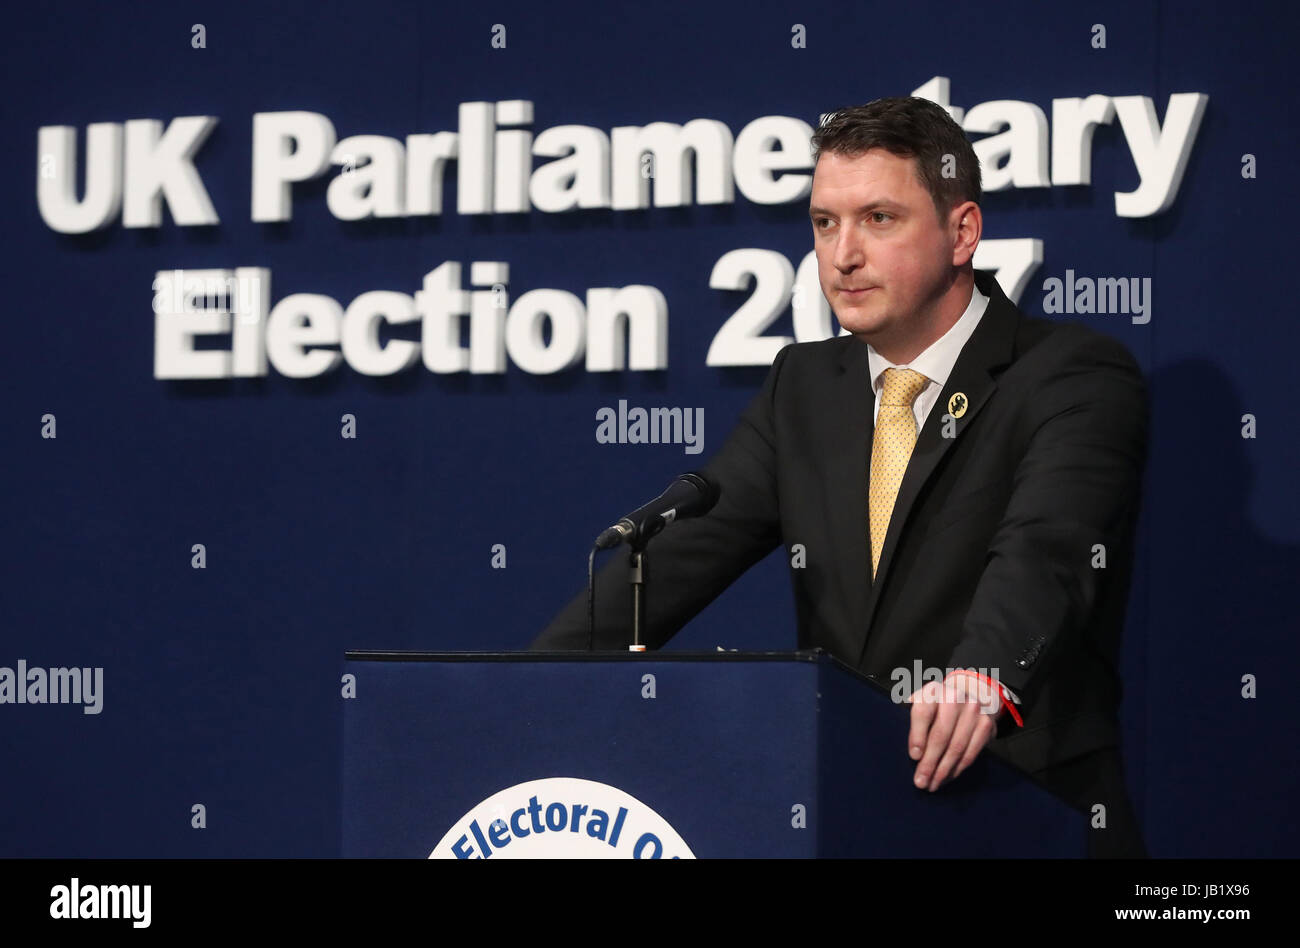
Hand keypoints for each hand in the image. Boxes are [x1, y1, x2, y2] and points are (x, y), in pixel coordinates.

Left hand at [905, 673, 1001, 791]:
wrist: (971, 692)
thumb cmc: (938, 703)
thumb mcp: (922, 701)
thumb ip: (911, 716)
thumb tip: (898, 740)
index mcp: (933, 691)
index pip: (923, 712)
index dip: (917, 735)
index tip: (914, 756)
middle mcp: (955, 697)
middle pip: (940, 735)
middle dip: (929, 762)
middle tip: (920, 781)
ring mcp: (973, 711)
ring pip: (956, 747)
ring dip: (943, 770)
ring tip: (932, 784)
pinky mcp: (986, 725)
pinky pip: (971, 752)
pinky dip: (957, 768)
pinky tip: (947, 777)